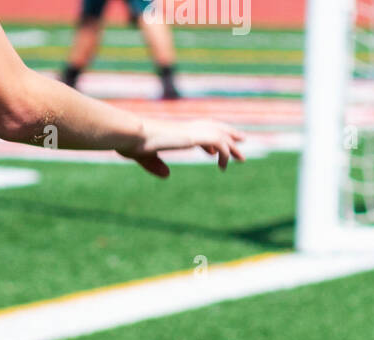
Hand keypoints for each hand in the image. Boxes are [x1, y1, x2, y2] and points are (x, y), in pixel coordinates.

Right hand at [119, 118, 245, 178]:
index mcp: (175, 130)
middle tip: (242, 141)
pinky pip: (216, 143)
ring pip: (219, 135)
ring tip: (241, 158)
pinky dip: (223, 153)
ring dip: (232, 145)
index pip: (199, 131)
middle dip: (229, 135)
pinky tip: (223, 165)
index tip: (214, 152)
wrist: (131, 135)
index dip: (209, 141)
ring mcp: (190, 131)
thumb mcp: (145, 158)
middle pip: (214, 128)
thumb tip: (168, 175)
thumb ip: (156, 166)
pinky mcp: (192, 137)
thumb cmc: (132, 143)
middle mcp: (185, 128)